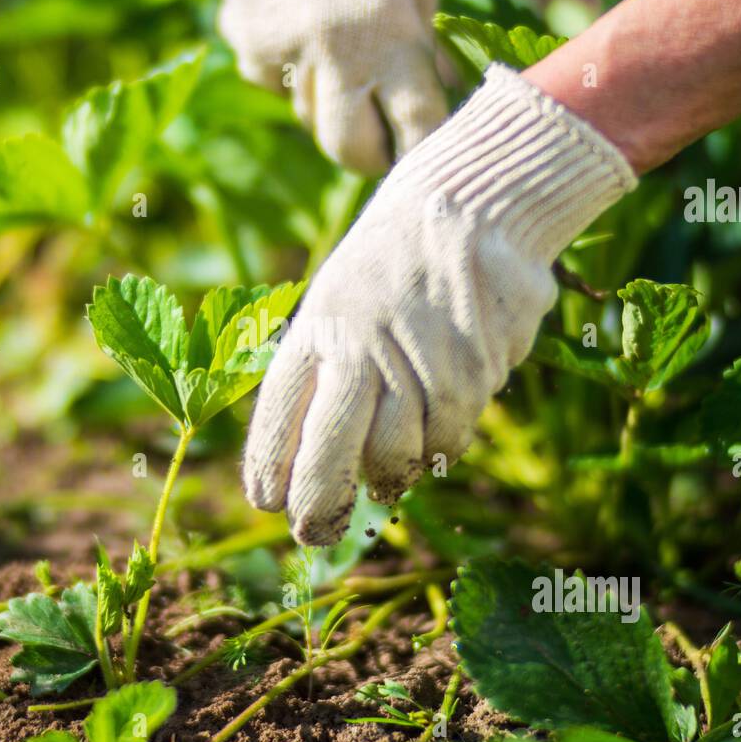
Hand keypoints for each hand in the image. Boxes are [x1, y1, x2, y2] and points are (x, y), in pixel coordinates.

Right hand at [208, 0, 446, 174]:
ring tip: (340, 52)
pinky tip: (300, 27)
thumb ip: (424, 45)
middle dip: (369, 157)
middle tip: (383, 147)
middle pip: (351, 148)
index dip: (424, 149)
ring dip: (332, 107)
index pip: (416, 121)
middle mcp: (337, 51)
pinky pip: (280, 90)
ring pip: (313, 120)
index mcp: (389, 30)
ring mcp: (285, 56)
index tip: (430, 161)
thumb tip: (441, 105)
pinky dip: (293, 74)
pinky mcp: (249, 53)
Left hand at [242, 66, 636, 544]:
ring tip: (391, 469)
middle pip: (329, 457)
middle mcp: (359, 349)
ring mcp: (417, 361)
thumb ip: (317, 379)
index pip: (276, 418)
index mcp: (315, 332)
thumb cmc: (387, 270)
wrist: (467, 206)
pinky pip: (453, 436)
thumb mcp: (333, 307)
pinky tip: (439, 419)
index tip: (267, 503)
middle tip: (314, 535)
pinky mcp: (473, 368)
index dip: (268, 470)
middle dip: (319, 508)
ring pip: (400, 458)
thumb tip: (291, 469)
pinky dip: (444, 443)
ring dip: (393, 475)